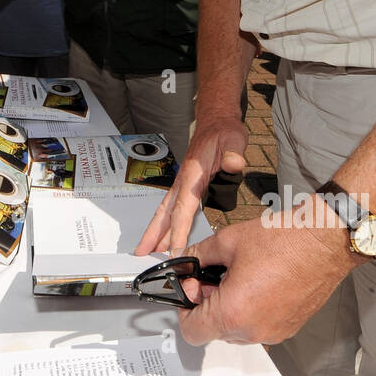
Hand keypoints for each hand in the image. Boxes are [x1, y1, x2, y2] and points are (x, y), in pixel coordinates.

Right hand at [136, 113, 247, 254]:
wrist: (216, 122)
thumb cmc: (223, 132)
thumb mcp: (233, 139)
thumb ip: (233, 153)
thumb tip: (233, 163)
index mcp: (192, 174)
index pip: (183, 208)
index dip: (178, 231)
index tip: (174, 250)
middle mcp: (183, 181)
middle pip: (165, 212)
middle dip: (153, 234)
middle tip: (142, 252)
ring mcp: (182, 184)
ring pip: (165, 211)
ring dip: (156, 231)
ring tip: (149, 249)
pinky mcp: (186, 185)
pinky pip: (173, 208)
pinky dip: (166, 223)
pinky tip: (166, 233)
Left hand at [177, 203, 355, 346]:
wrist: (324, 240)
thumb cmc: (285, 240)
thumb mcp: (227, 241)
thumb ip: (197, 255)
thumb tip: (185, 260)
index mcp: (234, 312)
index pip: (192, 330)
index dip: (184, 308)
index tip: (191, 290)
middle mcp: (253, 329)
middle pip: (214, 330)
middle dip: (207, 303)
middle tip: (212, 275)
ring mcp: (273, 331)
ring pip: (236, 330)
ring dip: (229, 307)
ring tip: (237, 275)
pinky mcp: (288, 327)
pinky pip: (257, 326)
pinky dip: (250, 309)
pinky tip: (255, 282)